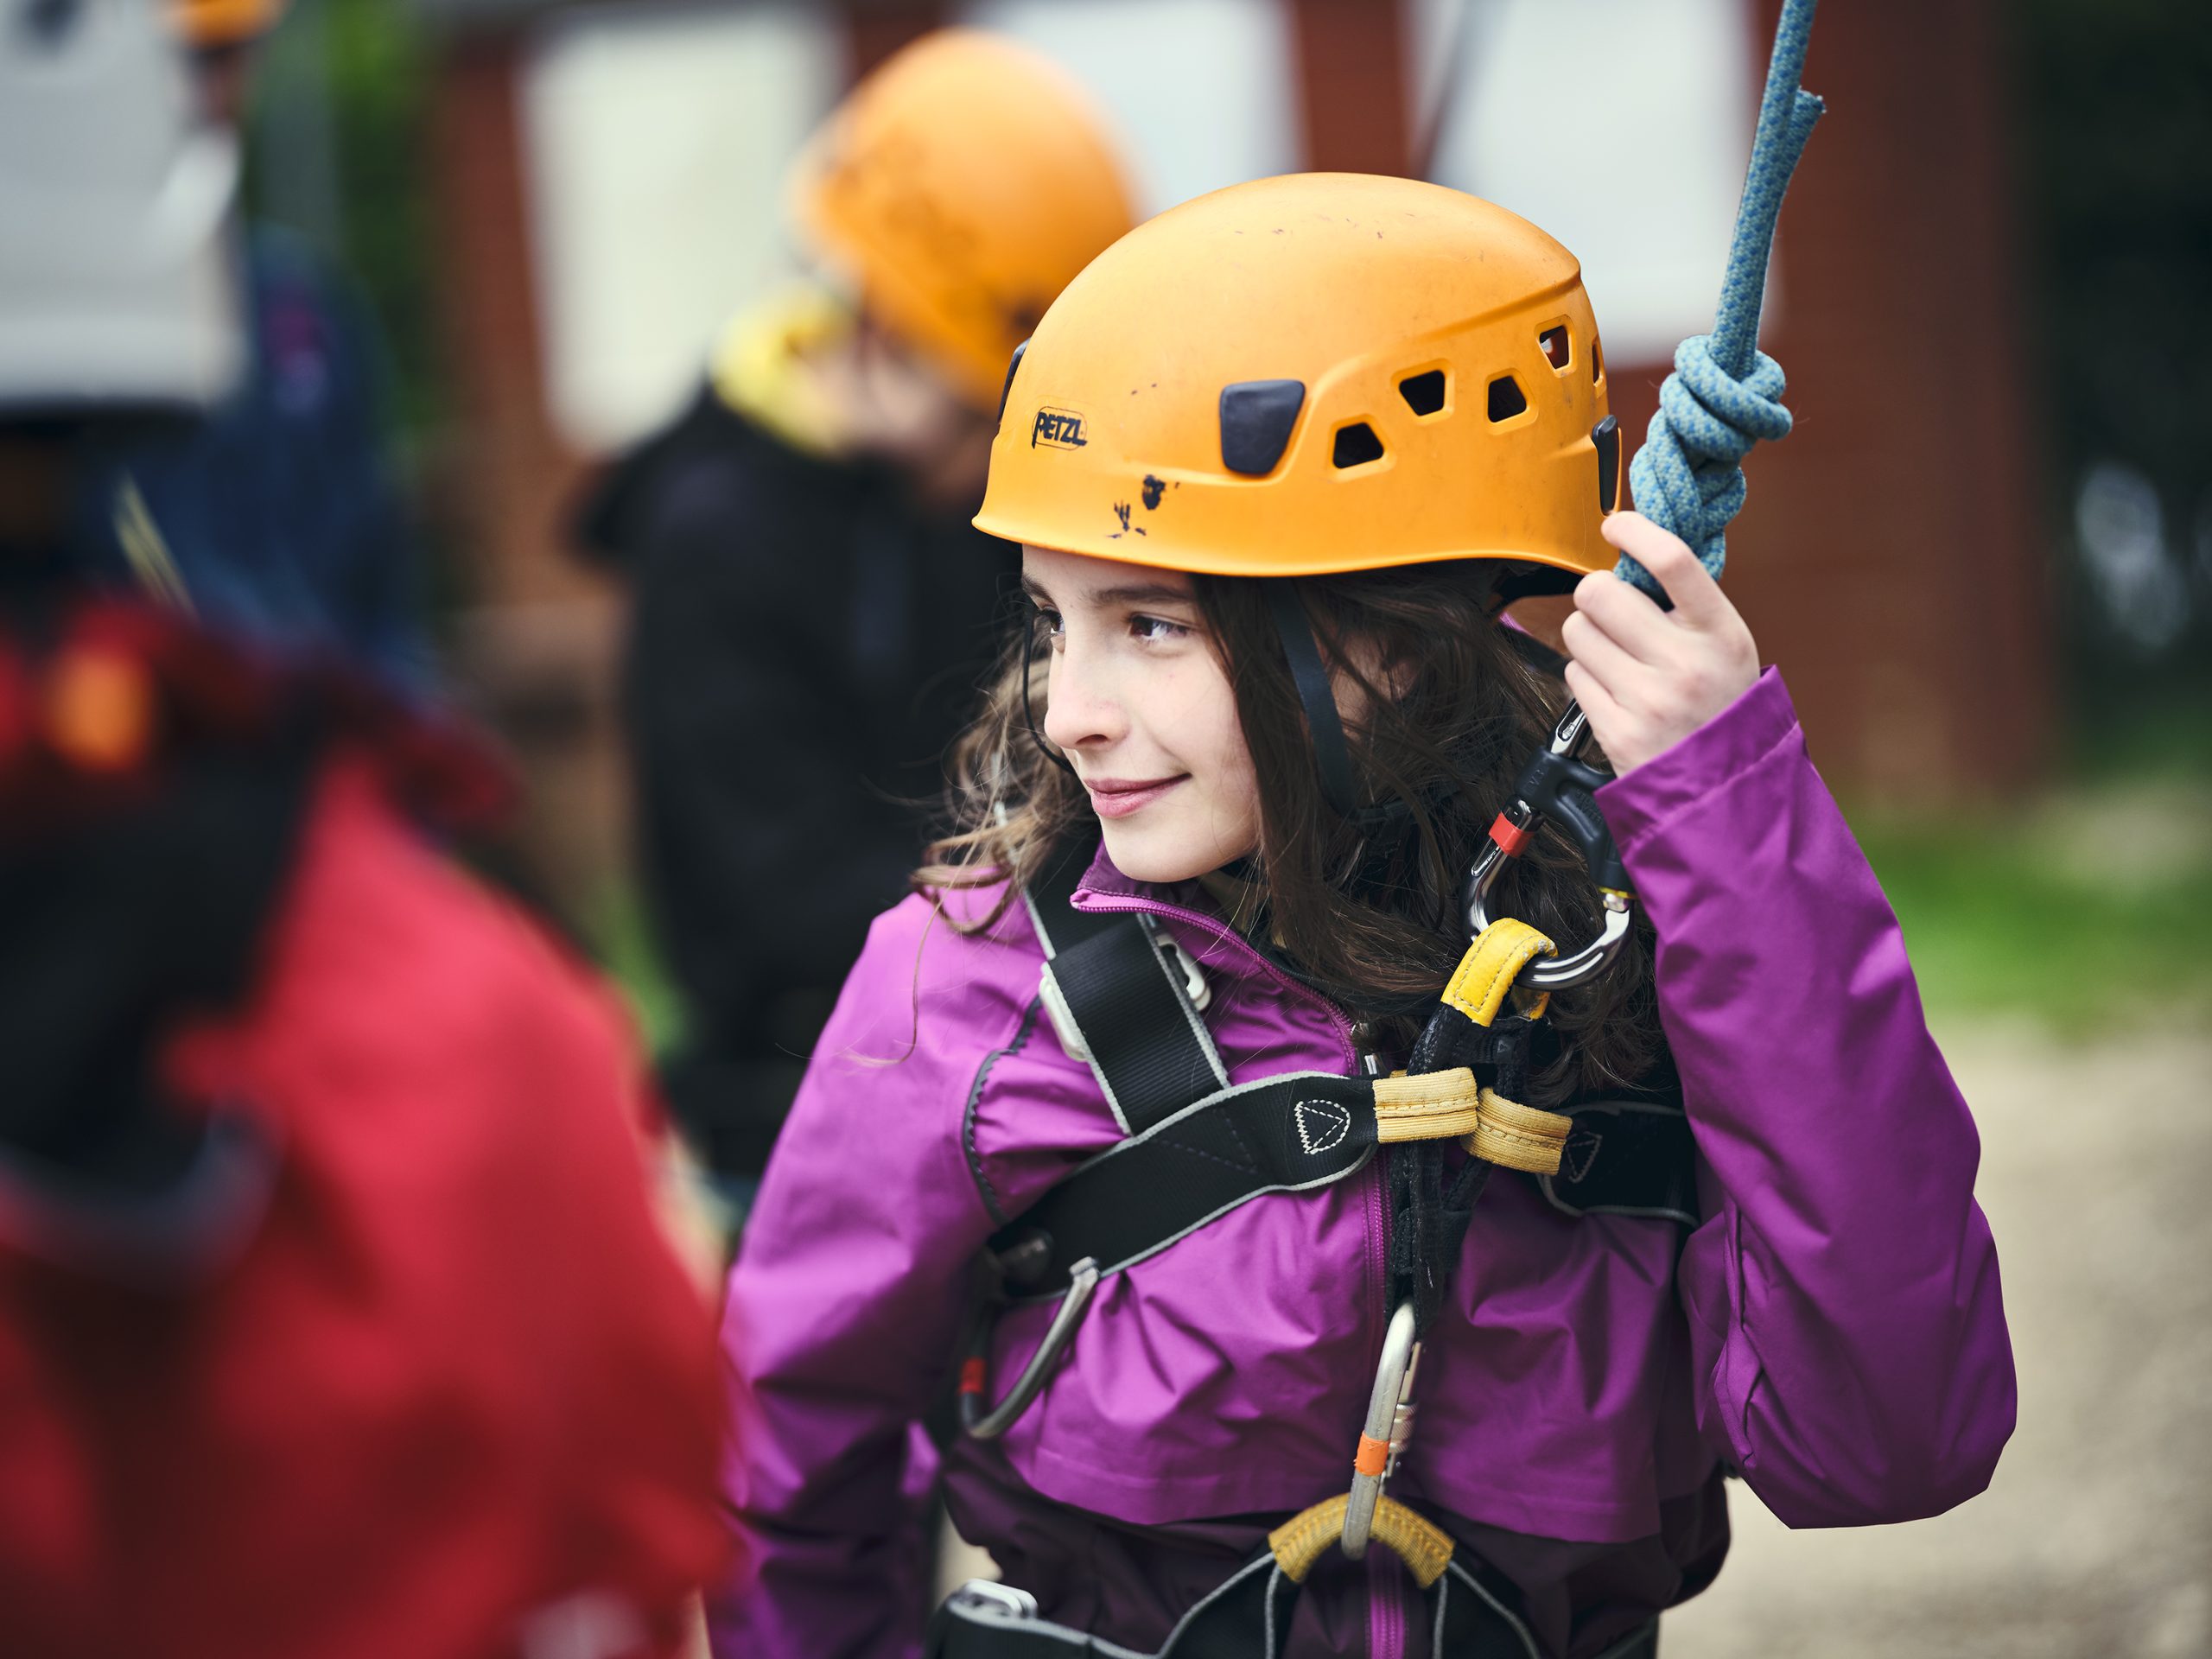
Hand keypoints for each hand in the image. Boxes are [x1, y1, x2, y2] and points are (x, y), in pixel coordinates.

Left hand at [1559, 513, 1760, 775]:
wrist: (1724, 788)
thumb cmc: (1720, 706)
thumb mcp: (1727, 647)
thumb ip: (1686, 604)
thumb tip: (1631, 553)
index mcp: (1721, 633)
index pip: (1672, 561)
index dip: (1635, 530)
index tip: (1616, 524)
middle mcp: (1686, 665)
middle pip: (1600, 592)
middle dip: (1597, 596)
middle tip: (1613, 611)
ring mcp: (1649, 700)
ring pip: (1577, 631)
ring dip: (1589, 637)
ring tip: (1619, 657)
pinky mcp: (1616, 731)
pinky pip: (1573, 674)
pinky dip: (1586, 677)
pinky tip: (1616, 691)